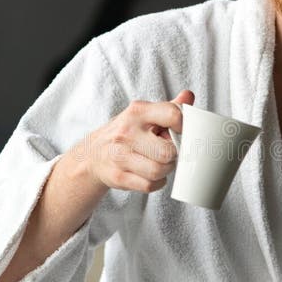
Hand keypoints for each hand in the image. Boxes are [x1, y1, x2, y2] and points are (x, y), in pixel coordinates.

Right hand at [74, 89, 194, 194]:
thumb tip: (188, 96)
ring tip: (160, 163)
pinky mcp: (118, 176)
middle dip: (173, 154)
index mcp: (137, 112)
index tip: (182, 132)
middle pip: (168, 151)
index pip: (173, 115)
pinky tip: (151, 174)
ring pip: (159, 171)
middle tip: (169, 152)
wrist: (93, 154)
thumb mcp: (144, 115)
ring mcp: (120, 156)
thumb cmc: (127, 133)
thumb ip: (169, 107)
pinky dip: (156, 182)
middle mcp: (127, 132)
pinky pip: (149, 185)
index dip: (184, 126)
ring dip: (165, 170)